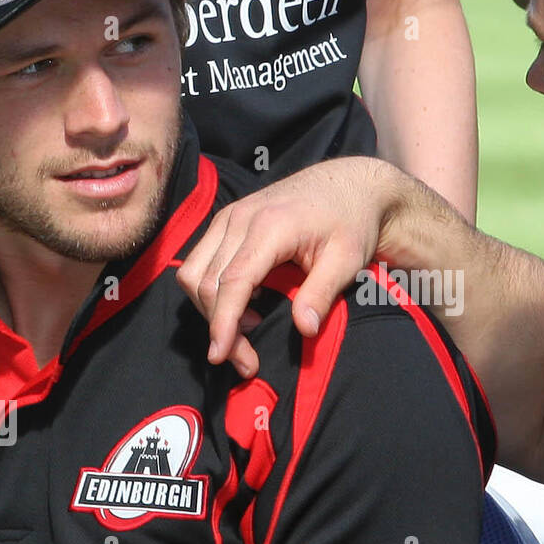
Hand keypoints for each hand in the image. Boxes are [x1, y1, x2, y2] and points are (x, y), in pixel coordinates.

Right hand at [177, 158, 395, 378]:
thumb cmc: (350, 222)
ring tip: (245, 327)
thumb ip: (322, 293)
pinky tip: (242, 302)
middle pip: (207, 283)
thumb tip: (304, 330)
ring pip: (193, 273)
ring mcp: (228, 217)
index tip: (220, 355)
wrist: (346, 184)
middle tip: (246, 359)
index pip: (233, 281)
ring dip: (209, 309)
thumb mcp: (348, 259)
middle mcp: (240, 218)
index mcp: (271, 226)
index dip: (223, 322)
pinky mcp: (224, 221)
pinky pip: (198, 262)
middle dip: (219, 327)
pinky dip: (210, 290)